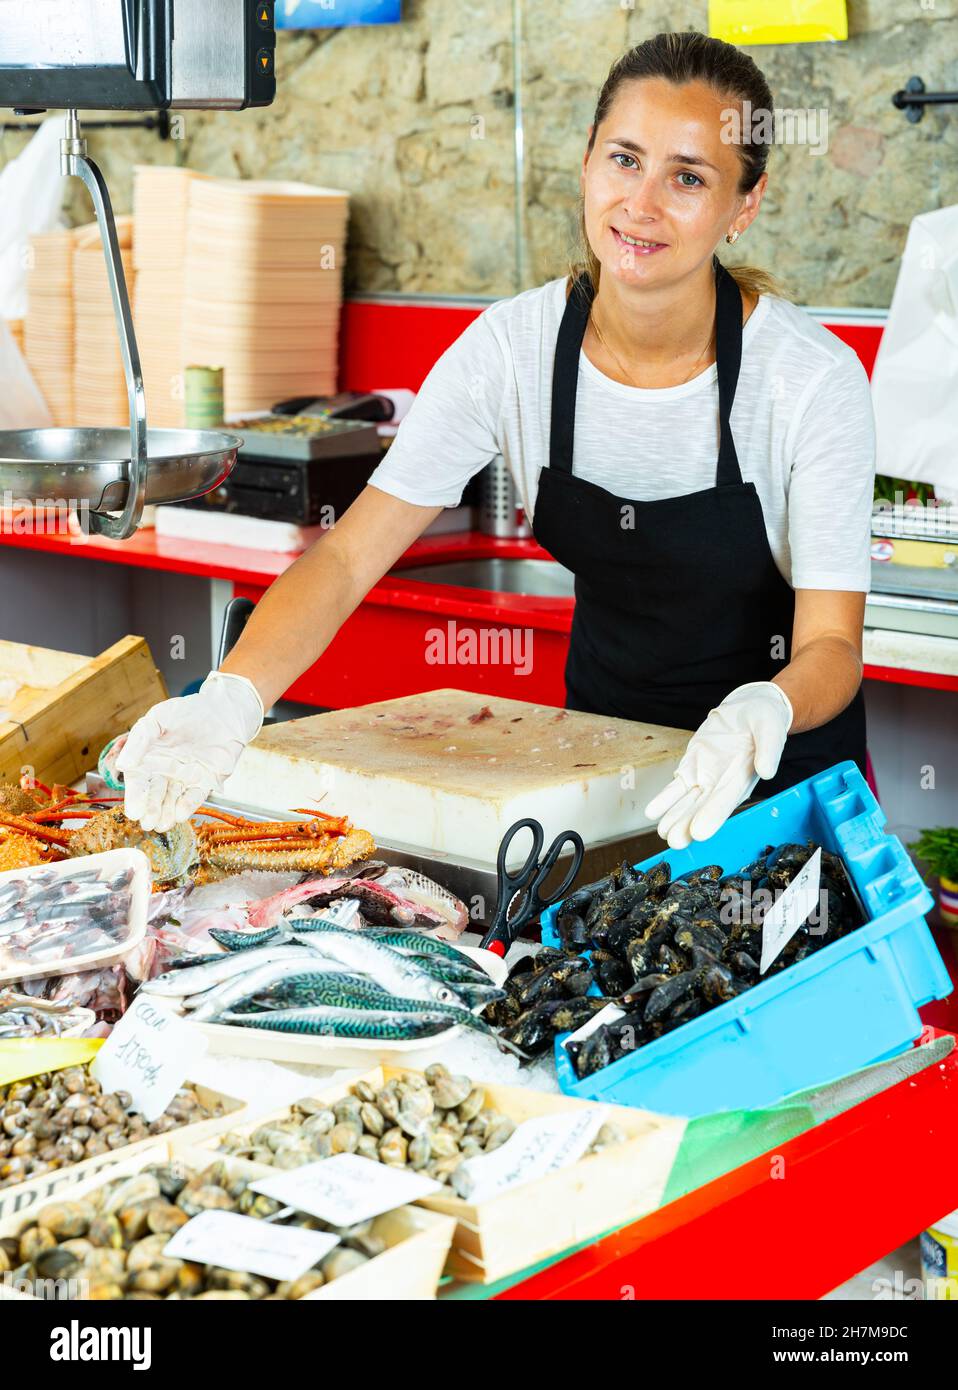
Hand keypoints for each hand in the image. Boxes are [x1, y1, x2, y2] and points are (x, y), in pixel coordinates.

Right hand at [115, 672, 264, 830]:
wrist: (223, 709)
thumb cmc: (187, 711)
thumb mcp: (158, 719)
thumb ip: (140, 740)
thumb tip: (123, 765)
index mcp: (149, 757)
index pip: (139, 781)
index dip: (135, 797)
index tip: (134, 812)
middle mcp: (166, 771)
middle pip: (155, 795)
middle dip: (151, 809)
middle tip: (147, 823)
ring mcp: (185, 777)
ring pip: (173, 799)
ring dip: (166, 813)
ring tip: (161, 824)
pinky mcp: (206, 781)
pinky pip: (195, 796)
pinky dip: (187, 805)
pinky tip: (179, 815)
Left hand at [643, 681, 792, 849]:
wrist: (748, 709)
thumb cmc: (764, 722)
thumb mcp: (771, 729)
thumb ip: (769, 750)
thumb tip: (767, 771)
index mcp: (742, 779)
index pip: (726, 801)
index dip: (712, 816)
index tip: (699, 832)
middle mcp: (722, 785)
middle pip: (703, 808)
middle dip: (688, 825)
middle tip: (675, 841)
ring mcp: (704, 778)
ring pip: (686, 802)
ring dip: (674, 818)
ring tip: (663, 833)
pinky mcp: (691, 767)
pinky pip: (675, 787)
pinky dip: (664, 799)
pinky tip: (652, 812)